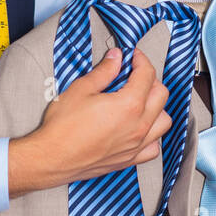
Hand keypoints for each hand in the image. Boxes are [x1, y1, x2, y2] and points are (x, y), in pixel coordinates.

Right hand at [6, 47, 171, 196]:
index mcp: (129, 105)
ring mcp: (136, 145)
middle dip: (150, 79)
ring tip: (140, 101)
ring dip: (157, 107)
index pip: (147, 75)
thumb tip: (116, 58)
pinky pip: (154, 147)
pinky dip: (152, 135)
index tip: (133, 57)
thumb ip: (104, 71)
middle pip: (161, 95)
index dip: (141, 60)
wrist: (51, 158)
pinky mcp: (130, 159)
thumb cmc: (62, 126)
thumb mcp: (81, 89)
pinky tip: (140, 128)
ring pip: (163, 121)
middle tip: (134, 75)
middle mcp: (139, 126)